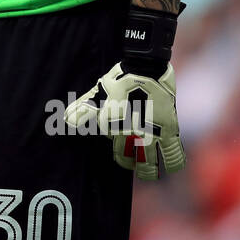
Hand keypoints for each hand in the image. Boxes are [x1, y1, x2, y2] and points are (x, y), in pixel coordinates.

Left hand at [64, 62, 185, 180]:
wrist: (145, 67)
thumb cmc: (119, 79)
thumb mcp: (97, 94)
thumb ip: (82, 109)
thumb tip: (66, 121)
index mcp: (110, 125)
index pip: (112, 146)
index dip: (117, 146)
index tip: (121, 140)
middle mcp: (129, 134)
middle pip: (127, 161)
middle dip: (129, 164)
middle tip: (133, 164)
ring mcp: (149, 134)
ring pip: (149, 164)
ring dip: (148, 171)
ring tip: (149, 172)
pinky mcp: (168, 130)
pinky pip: (173, 154)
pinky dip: (173, 163)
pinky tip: (171, 167)